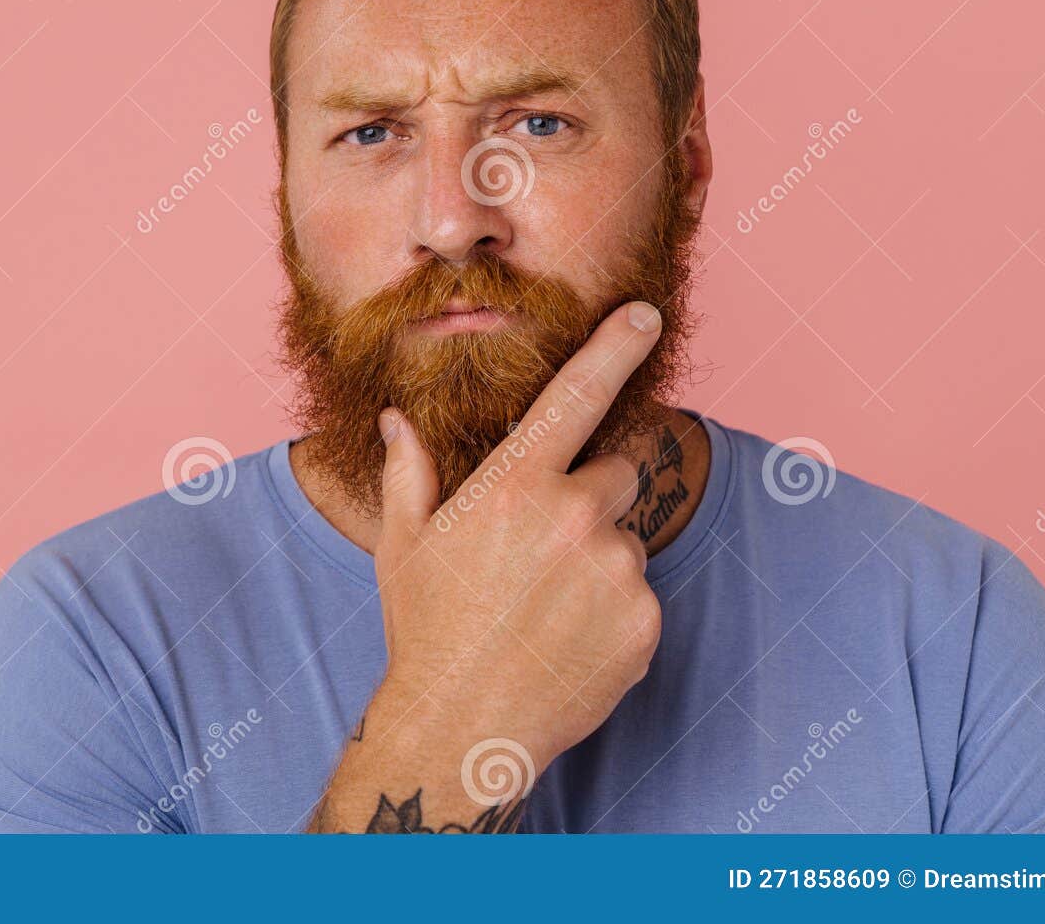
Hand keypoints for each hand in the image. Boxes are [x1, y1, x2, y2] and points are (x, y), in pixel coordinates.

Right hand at [308, 300, 663, 831]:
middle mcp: (577, 516)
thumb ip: (409, 472)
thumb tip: (397, 419)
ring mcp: (618, 571)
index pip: (579, 394)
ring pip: (627, 541)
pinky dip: (615, 611)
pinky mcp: (647, 622)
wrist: (463, 728)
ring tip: (546, 609)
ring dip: (600, 560)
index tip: (646, 316)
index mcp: (516, 484)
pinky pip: (642, 596)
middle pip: (618, 473)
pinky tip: (569, 640)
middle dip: (592, 495)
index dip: (616, 347)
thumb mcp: (403, 544)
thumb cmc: (424, 629)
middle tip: (544, 548)